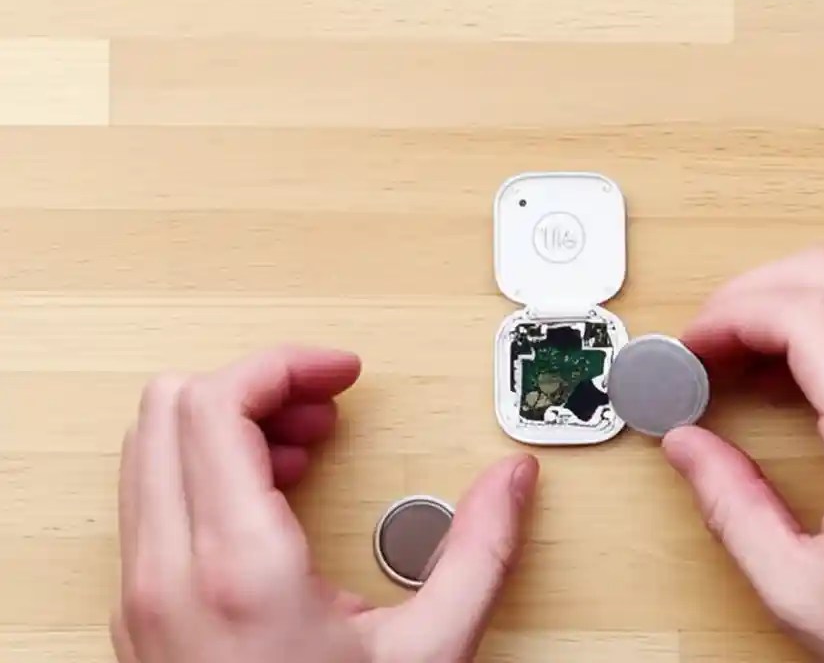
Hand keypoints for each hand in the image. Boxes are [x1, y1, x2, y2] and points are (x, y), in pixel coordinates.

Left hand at [112, 346, 537, 662]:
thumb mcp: (427, 654)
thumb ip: (479, 553)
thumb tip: (512, 483)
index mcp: (235, 568)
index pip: (217, 404)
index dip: (284, 363)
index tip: (340, 370)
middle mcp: (166, 571)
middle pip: (171, 407)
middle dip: (256, 386)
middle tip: (325, 405)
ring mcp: (141, 593)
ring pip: (151, 448)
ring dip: (226, 425)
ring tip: (304, 445)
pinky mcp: (138, 611)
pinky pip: (151, 498)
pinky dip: (204, 470)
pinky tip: (271, 498)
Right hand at [663, 247, 823, 662]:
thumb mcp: (806, 595)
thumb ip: (732, 508)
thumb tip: (687, 446)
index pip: (808, 313)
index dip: (732, 314)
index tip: (694, 345)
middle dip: (755, 291)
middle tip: (712, 341)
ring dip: (802, 292)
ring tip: (753, 347)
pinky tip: (811, 359)